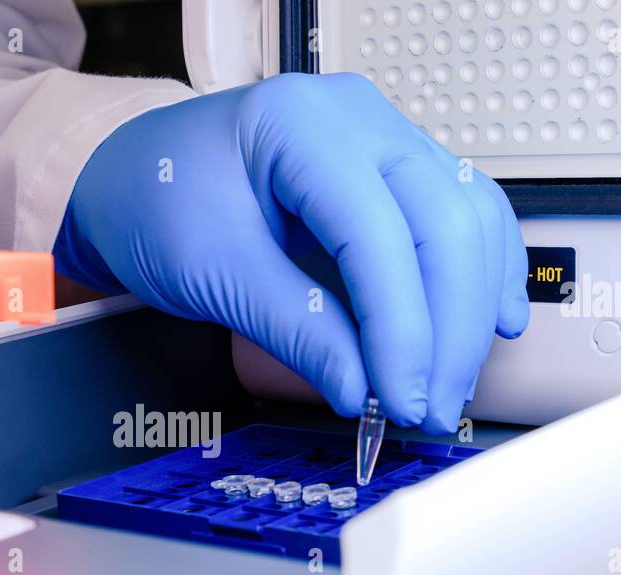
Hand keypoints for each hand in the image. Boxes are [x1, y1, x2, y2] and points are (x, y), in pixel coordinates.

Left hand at [54, 72, 528, 431]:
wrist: (133, 177)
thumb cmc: (154, 202)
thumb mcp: (211, 272)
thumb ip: (296, 328)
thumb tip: (362, 389)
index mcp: (300, 125)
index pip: (380, 235)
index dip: (402, 329)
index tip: (401, 400)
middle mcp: (358, 119)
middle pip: (445, 224)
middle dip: (447, 331)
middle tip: (428, 408)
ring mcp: (384, 139)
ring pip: (468, 221)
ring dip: (469, 313)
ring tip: (445, 386)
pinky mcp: (395, 172)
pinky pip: (463, 217)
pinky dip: (479, 276)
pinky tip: (487, 325)